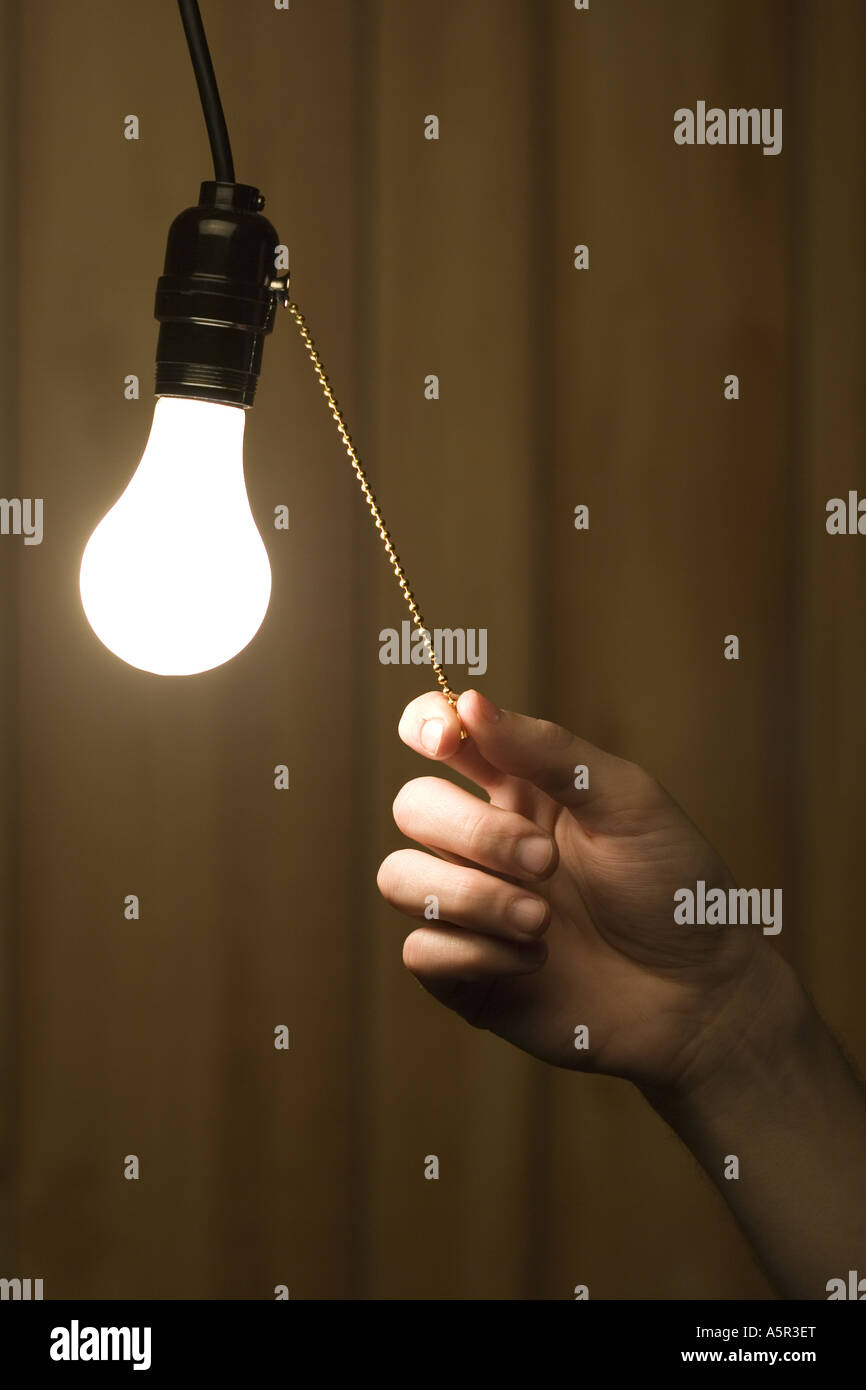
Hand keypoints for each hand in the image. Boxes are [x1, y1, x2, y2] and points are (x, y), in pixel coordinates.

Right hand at [377, 689, 798, 1095]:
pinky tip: (535, 963)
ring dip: (470, 896)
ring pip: (399, 878)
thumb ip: (547, 750)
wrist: (700, 993)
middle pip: (413, 807)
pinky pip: (420, 951)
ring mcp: (468, 908)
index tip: (446, 739)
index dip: (425, 724)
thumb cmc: (672, 887)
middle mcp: (482, 842)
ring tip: (542, 921)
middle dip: (474, 832)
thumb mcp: (626, 800)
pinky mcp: (465, 973)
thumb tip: (471, 703)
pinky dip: (474, 954)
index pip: (440, 735)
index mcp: (517, 787)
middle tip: (547, 862)